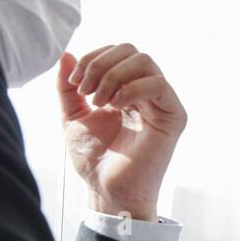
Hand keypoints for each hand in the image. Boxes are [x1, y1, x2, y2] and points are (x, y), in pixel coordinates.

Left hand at [58, 47, 186, 221]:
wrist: (106, 190)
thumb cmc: (95, 159)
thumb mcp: (72, 116)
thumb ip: (67, 87)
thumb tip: (66, 55)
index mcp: (126, 89)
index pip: (117, 52)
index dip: (93, 58)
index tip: (74, 83)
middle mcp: (146, 92)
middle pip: (131, 51)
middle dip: (101, 64)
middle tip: (86, 92)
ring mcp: (162, 103)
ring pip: (145, 62)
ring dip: (114, 76)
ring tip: (99, 101)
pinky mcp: (173, 117)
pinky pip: (158, 85)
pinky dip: (131, 89)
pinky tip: (115, 106)